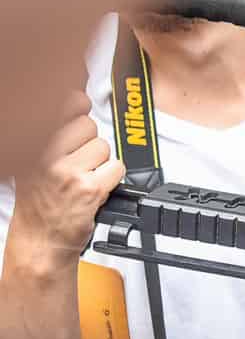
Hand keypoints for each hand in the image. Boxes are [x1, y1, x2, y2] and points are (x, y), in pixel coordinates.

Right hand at [7, 92, 123, 274]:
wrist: (40, 242)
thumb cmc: (41, 202)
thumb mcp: (35, 163)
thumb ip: (55, 134)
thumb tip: (77, 97)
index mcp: (34, 146)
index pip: (65, 105)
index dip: (77, 105)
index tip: (79, 105)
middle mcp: (47, 156)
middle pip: (88, 125)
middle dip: (88, 143)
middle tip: (77, 163)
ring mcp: (68, 172)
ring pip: (104, 148)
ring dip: (100, 163)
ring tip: (82, 179)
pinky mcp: (89, 188)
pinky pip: (116, 168)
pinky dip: (112, 179)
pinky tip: (94, 190)